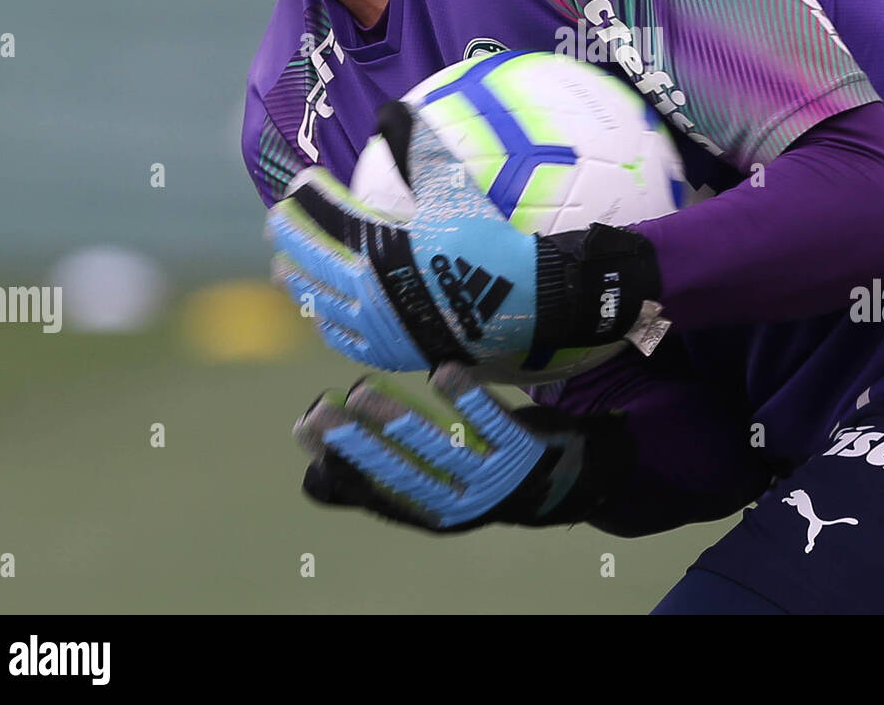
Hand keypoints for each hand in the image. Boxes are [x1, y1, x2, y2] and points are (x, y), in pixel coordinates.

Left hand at [266, 100, 660, 372]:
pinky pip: (342, 336)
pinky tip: (322, 311)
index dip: (309, 196)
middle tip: (279, 219)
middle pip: (311, 259)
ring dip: (299, 278)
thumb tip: (392, 110)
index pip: (327, 216)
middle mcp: (365, 288)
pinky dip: (325, 319)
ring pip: (319, 301)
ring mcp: (374, 324)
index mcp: (374, 247)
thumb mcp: (451, 188)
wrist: (519, 300)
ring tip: (283, 266)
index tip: (301, 181)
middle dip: (291, 236)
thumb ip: (418, 148)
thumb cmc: (485, 241)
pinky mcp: (390, 349)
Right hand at [293, 363, 633, 531]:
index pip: (375, 493)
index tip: (305, 428)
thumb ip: (385, 477)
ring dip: (398, 421)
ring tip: (363, 390)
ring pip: (438, 450)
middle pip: (399, 473)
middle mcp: (460, 503)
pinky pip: (494, 425)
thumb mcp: (437, 485)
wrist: (578, 477)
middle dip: (356, 444)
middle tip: (321, 411)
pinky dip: (468, 400)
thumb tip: (314, 470)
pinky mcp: (526, 453)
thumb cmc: (490, 472)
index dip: (337, 464)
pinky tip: (442, 371)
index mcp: (432, 512)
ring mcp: (494, 480)